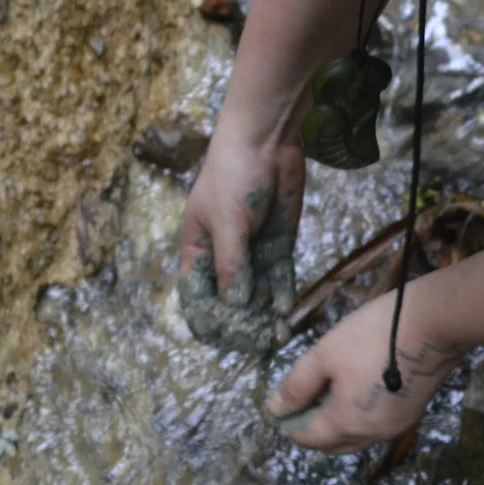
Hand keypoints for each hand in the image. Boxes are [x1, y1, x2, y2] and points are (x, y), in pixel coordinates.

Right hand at [175, 130, 304, 355]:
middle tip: (254, 343)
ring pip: (258, 289)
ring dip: (265, 312)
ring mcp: (253, 249)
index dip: (205, 316)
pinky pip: (280, 275)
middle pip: (230, 296)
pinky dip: (282, 293)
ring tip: (276, 336)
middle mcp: (224, 254)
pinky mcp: (278, 242)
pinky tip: (286, 312)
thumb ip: (232, 266)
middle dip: (241, 320)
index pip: (197, 291)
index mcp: (198, 247)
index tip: (217, 340)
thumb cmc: (233, 177)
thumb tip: (235, 306)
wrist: (267, 141)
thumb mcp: (227, 223)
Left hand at [266, 283, 466, 453]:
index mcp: (346, 424)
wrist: (435, 325)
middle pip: (334, 444)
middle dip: (313, 431)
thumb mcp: (325, 354)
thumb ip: (297, 385)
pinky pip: (376, 427)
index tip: (279, 408)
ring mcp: (396, 426)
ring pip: (357, 438)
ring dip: (338, 427)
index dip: (289, 426)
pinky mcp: (412, 413)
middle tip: (300, 404)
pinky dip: (359, 419)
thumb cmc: (372, 337)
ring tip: (326, 398)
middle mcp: (372, 434)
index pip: (309, 438)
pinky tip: (356, 395)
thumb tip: (274, 409)